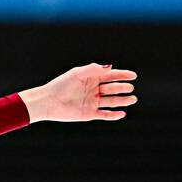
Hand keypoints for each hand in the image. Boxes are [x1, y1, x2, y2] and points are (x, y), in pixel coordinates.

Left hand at [21, 63, 137, 122]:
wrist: (48, 102)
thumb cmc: (60, 85)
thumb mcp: (77, 74)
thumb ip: (93, 69)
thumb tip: (110, 66)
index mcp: (90, 78)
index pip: (109, 76)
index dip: (122, 75)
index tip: (133, 75)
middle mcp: (93, 89)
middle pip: (112, 88)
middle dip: (122, 88)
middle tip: (130, 88)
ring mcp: (92, 102)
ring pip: (111, 101)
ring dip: (122, 101)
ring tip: (132, 99)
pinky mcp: (89, 113)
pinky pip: (105, 115)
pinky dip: (114, 115)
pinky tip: (122, 113)